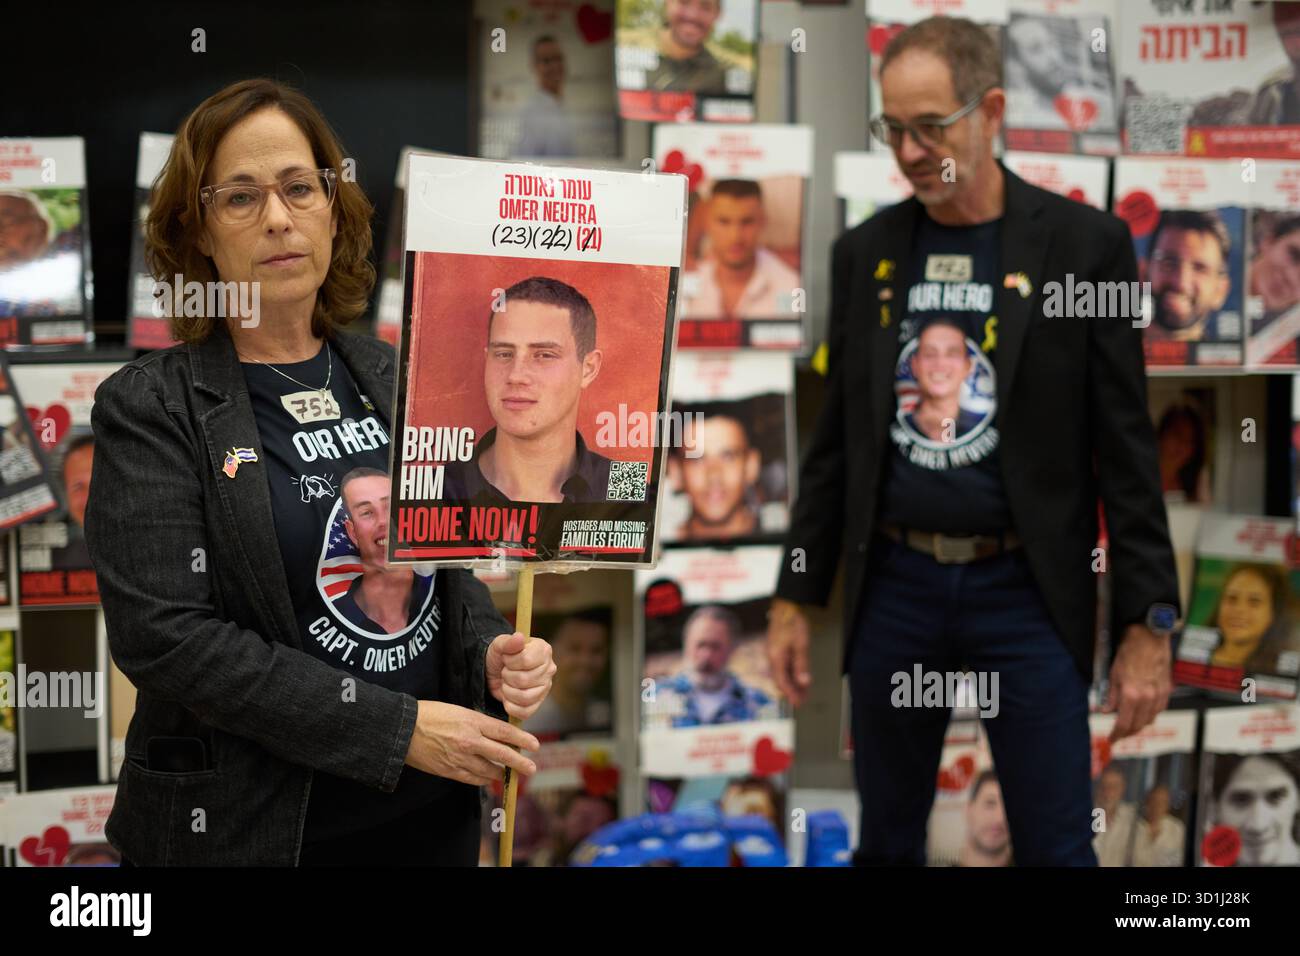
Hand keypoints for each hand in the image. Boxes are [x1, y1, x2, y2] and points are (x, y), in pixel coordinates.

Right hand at [404, 699, 538, 785]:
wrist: (403, 729)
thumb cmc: (430, 714)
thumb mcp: (459, 711)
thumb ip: (479, 723)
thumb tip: (498, 734)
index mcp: (473, 721)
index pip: (504, 732)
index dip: (522, 740)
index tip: (535, 745)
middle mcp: (470, 741)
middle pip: (502, 755)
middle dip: (520, 762)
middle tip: (531, 768)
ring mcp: (460, 758)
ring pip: (489, 771)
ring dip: (501, 773)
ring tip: (508, 773)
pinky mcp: (450, 771)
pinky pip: (473, 780)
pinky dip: (484, 780)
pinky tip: (489, 779)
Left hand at [486, 631, 555, 721]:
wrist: (493, 672)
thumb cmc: (499, 656)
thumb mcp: (499, 645)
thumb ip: (508, 641)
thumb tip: (519, 637)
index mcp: (543, 650)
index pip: (526, 660)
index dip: (511, 661)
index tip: (506, 658)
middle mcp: (549, 669)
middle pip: (524, 680)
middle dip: (507, 676)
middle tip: (505, 671)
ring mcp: (545, 688)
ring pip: (525, 697)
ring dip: (508, 692)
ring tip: (506, 683)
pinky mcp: (538, 704)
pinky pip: (525, 712)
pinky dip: (510, 706)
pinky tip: (508, 697)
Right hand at [766, 598, 812, 707]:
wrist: (787, 606)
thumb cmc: (793, 623)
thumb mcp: (801, 644)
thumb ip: (802, 664)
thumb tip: (804, 682)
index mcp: (776, 657)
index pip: (782, 681)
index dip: (790, 694)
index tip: (798, 703)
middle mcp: (772, 657)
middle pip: (781, 679)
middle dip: (791, 691)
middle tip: (803, 700)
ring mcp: (774, 652)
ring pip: (782, 673)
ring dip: (792, 683)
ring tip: (803, 691)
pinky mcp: (777, 648)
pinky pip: (783, 666)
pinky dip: (791, 673)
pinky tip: (799, 676)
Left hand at [1104, 624, 1171, 741]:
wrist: (1149, 638)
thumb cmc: (1129, 652)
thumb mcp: (1113, 674)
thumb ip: (1110, 696)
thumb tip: (1105, 711)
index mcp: (1131, 694)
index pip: (1124, 724)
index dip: (1117, 734)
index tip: (1111, 740)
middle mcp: (1147, 698)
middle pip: (1138, 726)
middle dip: (1127, 733)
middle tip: (1118, 735)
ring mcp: (1159, 695)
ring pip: (1150, 720)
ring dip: (1139, 726)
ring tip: (1128, 726)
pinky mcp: (1167, 690)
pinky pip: (1159, 710)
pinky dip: (1149, 715)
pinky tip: (1142, 713)